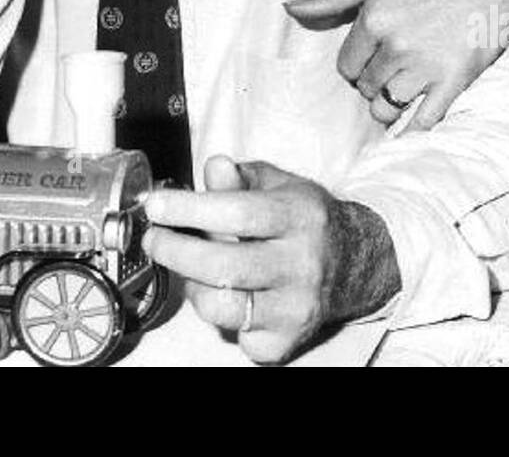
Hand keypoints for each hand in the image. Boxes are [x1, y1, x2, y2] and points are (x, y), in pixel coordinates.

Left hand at [143, 155, 397, 363]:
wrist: (354, 263)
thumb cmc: (306, 219)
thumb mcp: (279, 184)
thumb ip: (241, 177)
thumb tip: (213, 168)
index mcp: (300, 218)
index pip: (238, 213)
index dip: (190, 210)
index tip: (157, 206)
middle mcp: (302, 265)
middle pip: (224, 266)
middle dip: (175, 251)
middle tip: (154, 238)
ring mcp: (296, 308)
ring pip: (223, 308)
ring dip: (192, 286)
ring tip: (188, 268)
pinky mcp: (287, 342)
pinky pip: (235, 337)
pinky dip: (220, 318)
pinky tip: (224, 295)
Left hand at [286, 0, 508, 129]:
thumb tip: (289, 9)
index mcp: (374, 17)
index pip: (346, 65)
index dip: (359, 62)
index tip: (376, 53)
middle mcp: (394, 46)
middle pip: (366, 88)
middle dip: (375, 80)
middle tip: (397, 65)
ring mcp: (425, 67)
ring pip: (388, 108)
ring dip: (393, 103)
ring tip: (408, 86)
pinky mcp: (455, 82)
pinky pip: (424, 121)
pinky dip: (417, 125)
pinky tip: (420, 118)